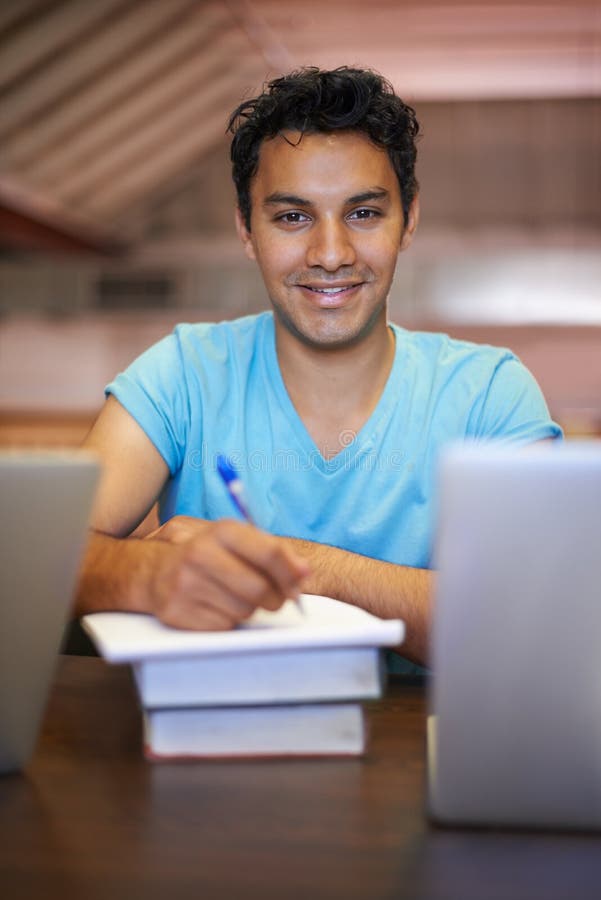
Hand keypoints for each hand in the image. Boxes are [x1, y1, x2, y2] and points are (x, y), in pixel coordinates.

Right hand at [142, 516, 309, 630]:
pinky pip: (223, 626)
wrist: (155, 571)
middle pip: (260, 589)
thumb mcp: (240, 541)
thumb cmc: (210, 555)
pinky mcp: (177, 610)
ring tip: (236, 597)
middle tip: (273, 599)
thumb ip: (276, 552)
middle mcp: (201, 553)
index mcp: (222, 531)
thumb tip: (305, 572)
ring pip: (244, 610)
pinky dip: (227, 621)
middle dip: (275, 599)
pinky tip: (216, 607)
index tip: (299, 585)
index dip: (291, 574)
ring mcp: (186, 583)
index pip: (270, 554)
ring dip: (249, 609)